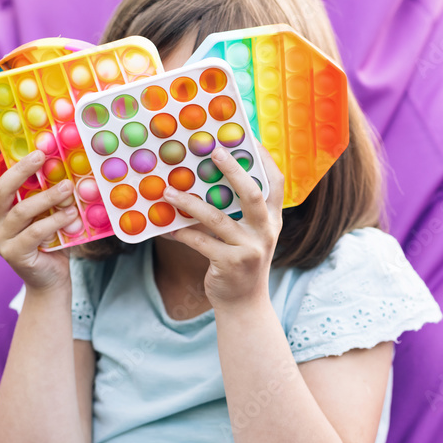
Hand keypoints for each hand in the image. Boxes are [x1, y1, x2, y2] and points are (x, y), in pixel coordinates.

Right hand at [0, 141, 76, 290]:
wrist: (50, 280)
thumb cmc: (51, 240)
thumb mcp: (45, 211)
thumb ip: (44, 191)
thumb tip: (62, 161)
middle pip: (0, 190)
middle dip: (21, 170)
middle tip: (42, 156)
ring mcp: (0, 239)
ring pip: (21, 211)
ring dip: (47, 197)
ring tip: (67, 188)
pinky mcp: (13, 254)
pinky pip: (34, 232)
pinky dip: (55, 221)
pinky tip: (71, 214)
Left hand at [161, 143, 284, 308]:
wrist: (244, 304)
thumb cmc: (241, 262)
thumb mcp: (250, 236)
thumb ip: (240, 212)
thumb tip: (208, 180)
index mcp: (272, 220)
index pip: (276, 183)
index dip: (264, 159)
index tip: (248, 137)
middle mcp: (265, 231)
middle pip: (253, 194)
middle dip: (233, 170)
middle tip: (213, 150)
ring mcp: (249, 249)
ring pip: (218, 218)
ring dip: (190, 203)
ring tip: (168, 191)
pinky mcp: (230, 264)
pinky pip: (200, 242)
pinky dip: (181, 233)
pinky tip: (166, 226)